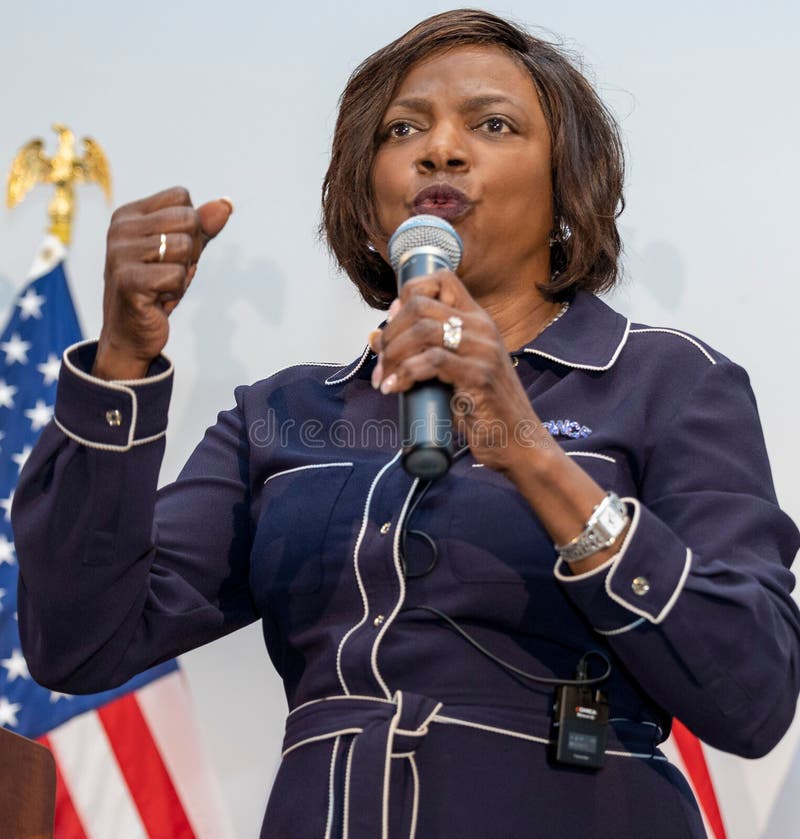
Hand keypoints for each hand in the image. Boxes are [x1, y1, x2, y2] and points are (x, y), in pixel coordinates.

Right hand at [93, 186, 232, 379]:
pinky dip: (175, 291)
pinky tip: (157, 299)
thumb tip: (226, 204)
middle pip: (187, 219)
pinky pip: (177, 275)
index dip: (192, 226)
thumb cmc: (157, 288)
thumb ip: (204, 227)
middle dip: (191, 250)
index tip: (173, 252)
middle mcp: (120, 228)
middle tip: (169, 272)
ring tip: (162, 286)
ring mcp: (120, 253)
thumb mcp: (184, 253)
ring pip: (184, 247)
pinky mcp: (128, 280)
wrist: (131, 334)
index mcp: (129, 214)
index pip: (182, 197)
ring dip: (182, 273)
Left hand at [370, 270, 553, 474]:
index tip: (392, 321)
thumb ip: (421, 352)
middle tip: (381, 361)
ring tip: (385, 378)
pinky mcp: (479, 376)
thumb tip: (374, 336)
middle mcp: (482, 328)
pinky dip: (406, 374)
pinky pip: (432, 361)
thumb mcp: (450, 373)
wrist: (517, 442)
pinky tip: (396, 388)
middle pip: (421, 305)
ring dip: (393, 354)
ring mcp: (483, 351)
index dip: (409, 292)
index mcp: (478, 320)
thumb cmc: (483, 409)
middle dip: (391, 332)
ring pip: (422, 331)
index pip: (442, 279)